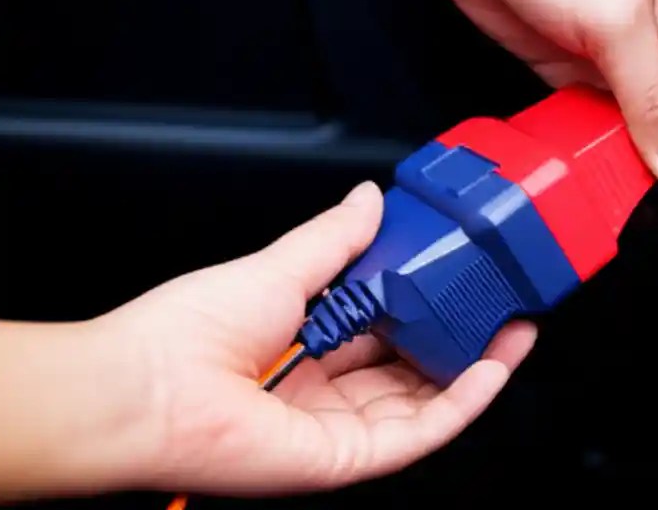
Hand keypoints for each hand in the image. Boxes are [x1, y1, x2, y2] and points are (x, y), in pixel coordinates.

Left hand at [97, 182, 535, 495]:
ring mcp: (336, 428)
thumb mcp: (279, 268)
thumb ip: (334, 238)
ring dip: (476, 370)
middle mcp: (324, 391)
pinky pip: (418, 434)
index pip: (386, 327)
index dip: (431, 305)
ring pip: (426, 403)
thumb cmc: (185, 334)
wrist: (143, 390)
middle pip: (413, 368)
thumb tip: (369, 199)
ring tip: (515, 333)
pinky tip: (491, 370)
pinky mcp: (345, 458)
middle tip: (504, 306)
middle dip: (464, 339)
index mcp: (305, 345)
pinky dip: (461, 404)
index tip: (467, 278)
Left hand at [416, 0, 657, 187]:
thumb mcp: (619, 24)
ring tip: (608, 172)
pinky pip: (594, 126)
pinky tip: (578, 153)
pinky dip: (587, 143)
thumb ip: (656, 100)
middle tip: (649, 190)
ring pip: (641, 134)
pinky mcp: (576, 74)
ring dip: (625, 156)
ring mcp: (619, 62)